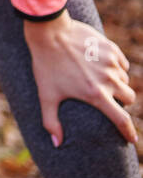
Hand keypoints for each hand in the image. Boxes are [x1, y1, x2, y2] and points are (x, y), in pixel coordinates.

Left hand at [24, 14, 137, 148]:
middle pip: (129, 98)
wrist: (49, 32)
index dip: (128, 132)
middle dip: (122, 101)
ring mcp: (111, 63)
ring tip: (99, 79)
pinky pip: (122, 64)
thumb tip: (56, 144)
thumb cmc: (45, 65)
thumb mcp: (45, 95)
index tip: (132, 140)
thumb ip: (50, 121)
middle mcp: (108, 80)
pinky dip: (116, 67)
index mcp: (95, 95)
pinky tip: (102, 66)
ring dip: (117, 82)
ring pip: (125, 79)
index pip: (121, 119)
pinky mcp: (112, 48)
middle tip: (108, 99)